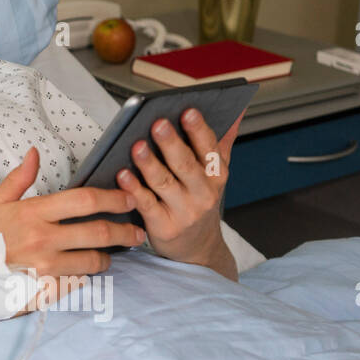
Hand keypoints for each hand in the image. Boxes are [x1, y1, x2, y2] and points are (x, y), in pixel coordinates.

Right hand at [0, 146, 143, 318]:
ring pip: (94, 261)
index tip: (129, 199)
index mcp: (32, 213)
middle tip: (137, 232)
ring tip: (110, 254)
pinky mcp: (48, 290)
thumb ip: (18, 179)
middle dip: (126, 232)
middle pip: (99, 232)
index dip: (113, 198)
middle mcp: (43, 239)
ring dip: (107, 257)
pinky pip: (79, 282)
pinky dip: (85, 277)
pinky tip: (84, 273)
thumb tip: (34, 153)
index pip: (84, 201)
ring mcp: (47, 267)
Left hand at [114, 107, 244, 265]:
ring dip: (149, 164)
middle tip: (158, 123)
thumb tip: (237, 110)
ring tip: (136, 146)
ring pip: (164, 183)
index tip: (188, 111)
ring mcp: (184, 211)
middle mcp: (203, 193)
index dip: (198, 130)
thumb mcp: (216, 174)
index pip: (209, 148)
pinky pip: (146, 205)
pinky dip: (134, 189)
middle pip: (185, 164)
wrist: (198, 248)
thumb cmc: (200, 202)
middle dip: (171, 143)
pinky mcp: (164, 226)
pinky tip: (122, 175)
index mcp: (216, 175)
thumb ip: (221, 142)